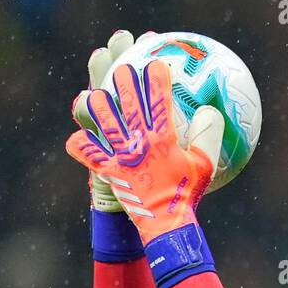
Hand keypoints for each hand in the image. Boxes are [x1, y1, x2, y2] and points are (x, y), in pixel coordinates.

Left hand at [67, 58, 223, 246]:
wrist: (165, 224)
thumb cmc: (186, 194)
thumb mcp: (205, 165)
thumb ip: (208, 135)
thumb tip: (210, 110)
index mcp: (164, 138)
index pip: (159, 99)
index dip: (156, 77)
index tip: (155, 62)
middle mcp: (139, 143)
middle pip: (129, 105)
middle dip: (124, 81)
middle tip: (120, 67)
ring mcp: (122, 157)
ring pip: (104, 124)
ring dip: (98, 107)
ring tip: (94, 95)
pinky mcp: (109, 173)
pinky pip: (90, 156)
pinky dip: (81, 146)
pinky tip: (77, 138)